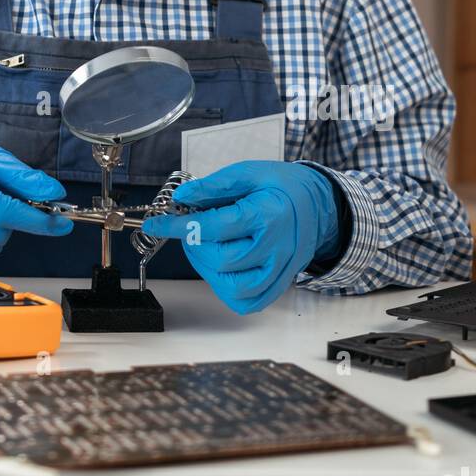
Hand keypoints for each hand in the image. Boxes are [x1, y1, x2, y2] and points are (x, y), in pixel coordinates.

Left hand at [141, 160, 342, 313]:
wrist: (318, 204)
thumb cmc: (282, 186)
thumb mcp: (248, 173)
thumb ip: (213, 186)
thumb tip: (182, 197)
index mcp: (267, 214)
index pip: (214, 227)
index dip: (179, 226)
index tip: (157, 223)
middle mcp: (276, 247)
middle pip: (222, 260)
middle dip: (194, 244)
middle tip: (189, 228)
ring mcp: (280, 270)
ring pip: (234, 287)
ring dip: (208, 269)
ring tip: (204, 246)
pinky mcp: (279, 284)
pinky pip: (248, 302)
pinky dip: (227, 290)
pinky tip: (220, 267)